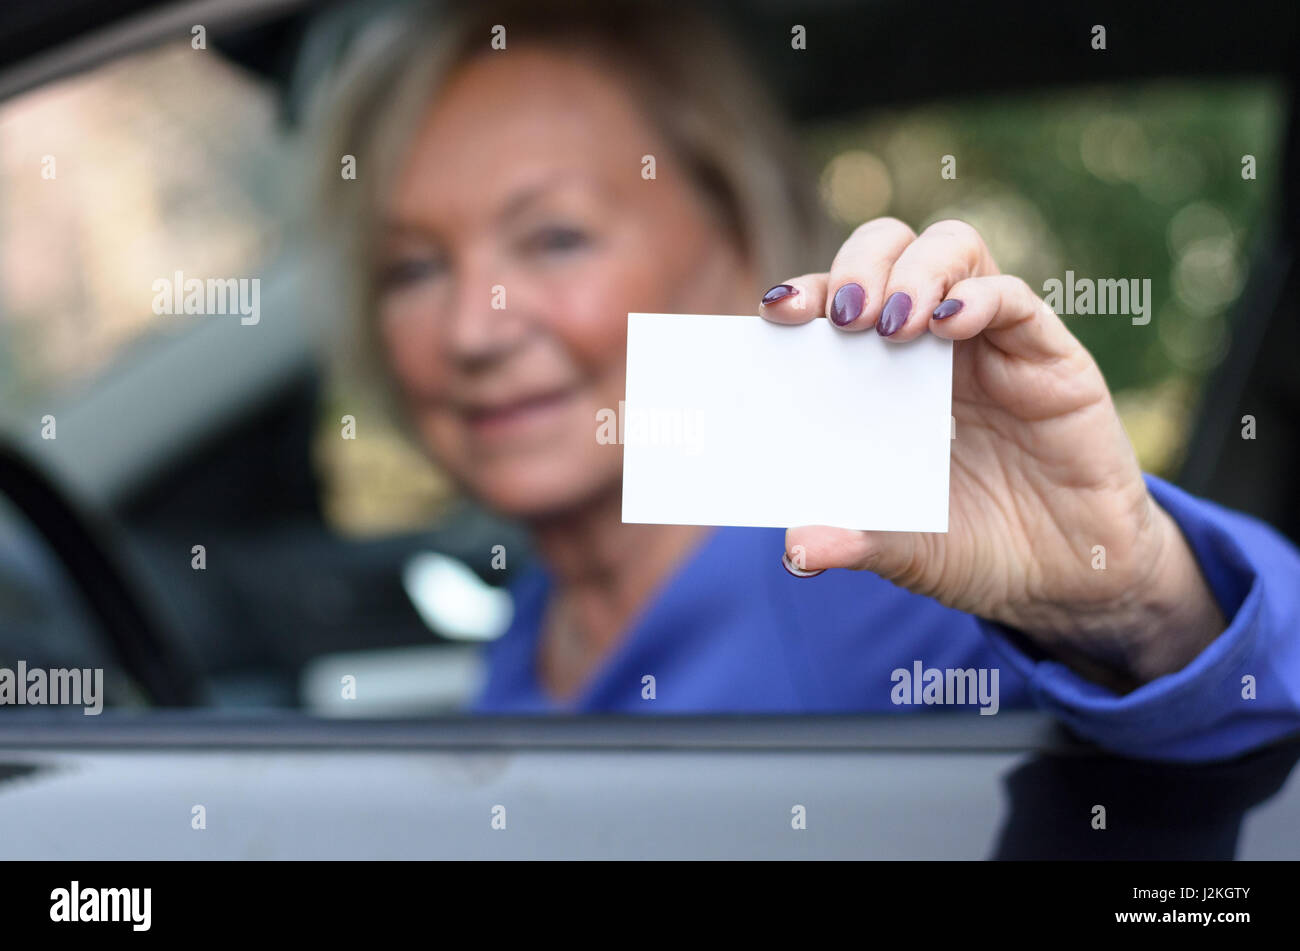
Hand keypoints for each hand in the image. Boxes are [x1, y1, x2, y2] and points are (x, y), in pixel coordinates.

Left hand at [760, 217, 1224, 691]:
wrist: (1064, 576)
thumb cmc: (974, 546)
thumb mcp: (905, 550)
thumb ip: (855, 541)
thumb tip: (797, 550)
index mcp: (879, 372)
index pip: (833, 300)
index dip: (804, 292)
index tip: (774, 310)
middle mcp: (930, 342)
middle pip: (888, 249)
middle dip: (857, 267)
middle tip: (845, 318)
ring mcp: (989, 341)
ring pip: (951, 249)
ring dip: (914, 272)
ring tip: (890, 324)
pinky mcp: (1047, 355)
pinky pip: (1014, 298)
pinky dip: (979, 297)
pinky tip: (951, 322)